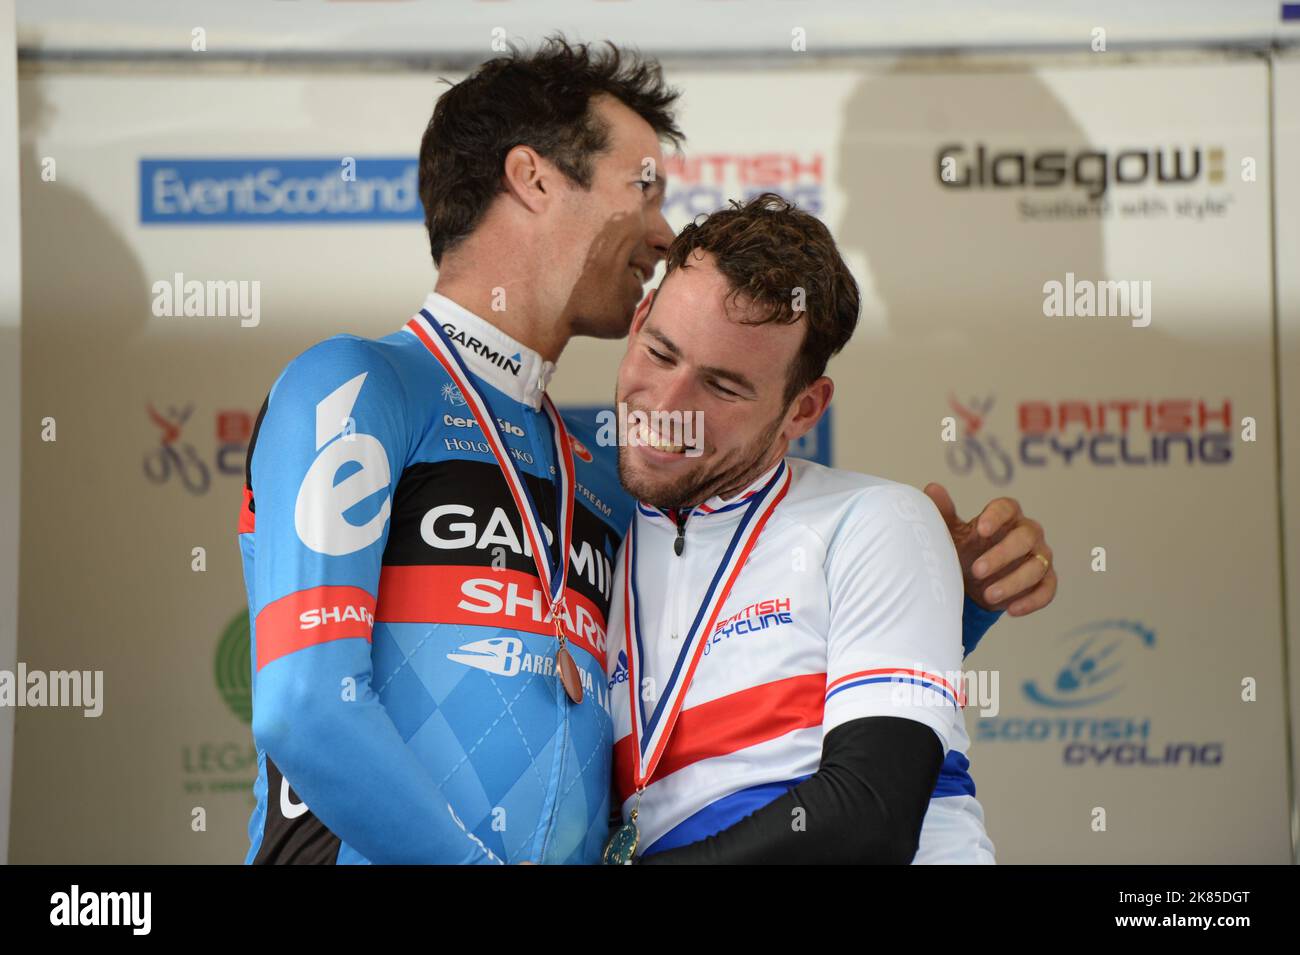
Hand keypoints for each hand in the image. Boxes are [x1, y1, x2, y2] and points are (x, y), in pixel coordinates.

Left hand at [923, 483, 1056, 616]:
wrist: (975, 581)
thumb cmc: (966, 549)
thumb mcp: (952, 533)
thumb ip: (943, 512)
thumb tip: (932, 488)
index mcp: (1006, 516)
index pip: (1008, 507)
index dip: (996, 516)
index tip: (979, 529)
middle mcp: (1028, 533)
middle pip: (1026, 536)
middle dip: (1002, 554)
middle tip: (977, 570)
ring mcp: (1040, 557)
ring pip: (1037, 566)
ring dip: (1014, 582)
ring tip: (988, 596)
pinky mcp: (1045, 581)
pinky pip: (1048, 590)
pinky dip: (1032, 601)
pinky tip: (1011, 610)